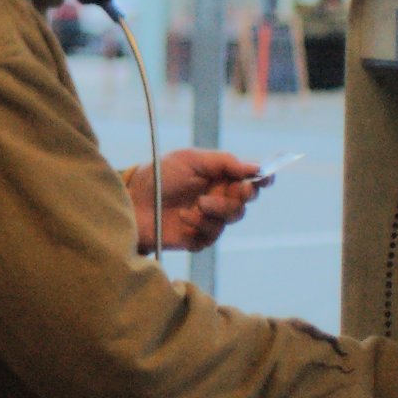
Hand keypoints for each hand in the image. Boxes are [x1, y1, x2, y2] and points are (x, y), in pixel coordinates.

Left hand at [131, 149, 262, 253]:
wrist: (131, 201)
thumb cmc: (158, 176)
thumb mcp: (189, 159)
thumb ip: (223, 161)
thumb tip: (255, 167)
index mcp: (219, 177)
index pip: (250, 179)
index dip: (263, 178)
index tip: (266, 177)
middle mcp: (218, 198)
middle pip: (246, 201)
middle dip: (241, 195)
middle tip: (234, 190)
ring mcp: (209, 219)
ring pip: (232, 217)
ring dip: (217, 209)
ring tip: (196, 204)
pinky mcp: (198, 238)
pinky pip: (212, 234)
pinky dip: (199, 224)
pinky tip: (182, 217)